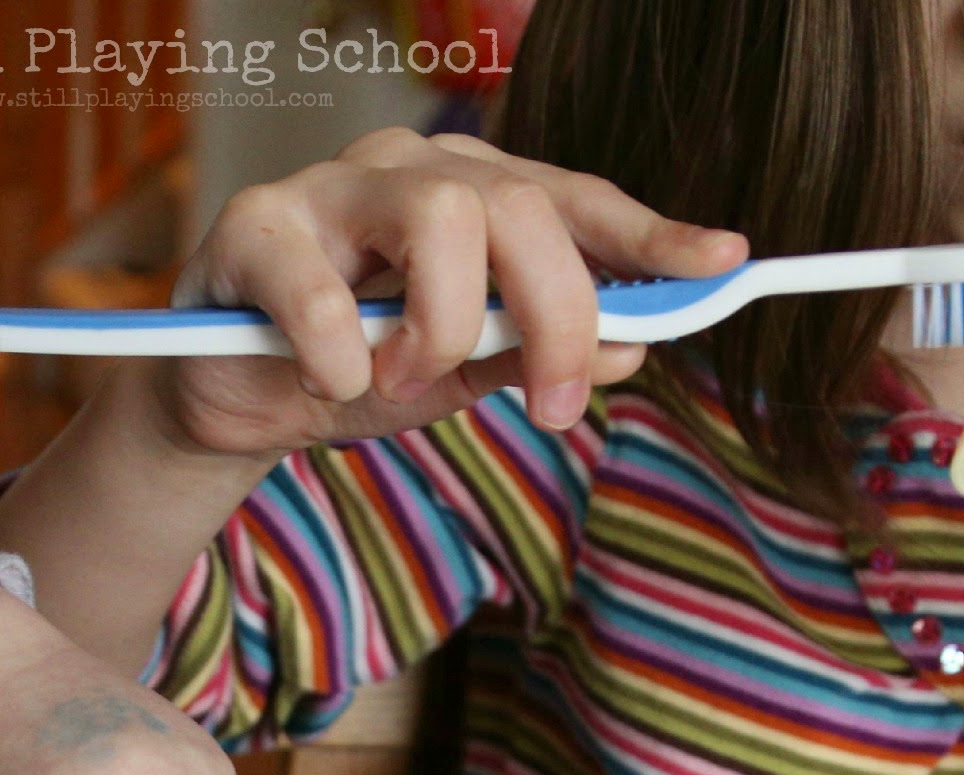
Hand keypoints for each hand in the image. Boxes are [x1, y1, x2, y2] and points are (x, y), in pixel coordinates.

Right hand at [157, 126, 748, 457]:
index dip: (651, 234)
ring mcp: (331, 191)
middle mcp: (410, 175)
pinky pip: (324, 294)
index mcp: (472, 202)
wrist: (239, 398)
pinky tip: (330, 385)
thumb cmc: (357, 369)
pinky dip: (343, 360)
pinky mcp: (256, 229)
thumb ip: (537, 355)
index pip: (575, 202)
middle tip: (554, 409)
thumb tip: (634, 351)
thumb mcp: (464, 375)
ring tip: (411, 384)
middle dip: (559, 317)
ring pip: (440, 222)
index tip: (723, 263)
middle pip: (519, 208)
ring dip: (444, 332)